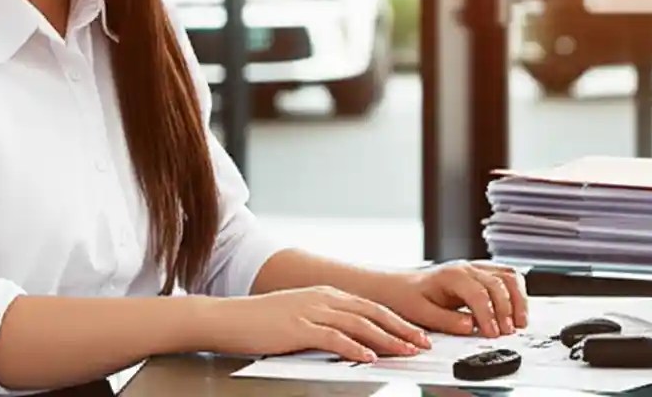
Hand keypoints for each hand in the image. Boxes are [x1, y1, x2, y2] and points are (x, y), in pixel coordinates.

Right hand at [200, 286, 431, 362]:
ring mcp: (311, 310)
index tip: (417, 334)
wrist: (228, 317)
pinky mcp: (298, 327)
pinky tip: (367, 357)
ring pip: (359, 324)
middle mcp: (323, 298)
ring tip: (405, 352)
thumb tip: (351, 339)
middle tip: (423, 343)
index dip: (397, 320)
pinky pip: (333, 337)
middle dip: (401, 329)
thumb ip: (327, 323)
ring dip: (386, 339)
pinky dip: (354, 347)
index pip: (371, 306)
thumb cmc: (261, 321)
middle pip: (372, 312)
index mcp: (326, 294)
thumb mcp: (300, 315)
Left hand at [376, 261, 528, 338]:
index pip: (479, 293)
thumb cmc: (408, 297)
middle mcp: (466, 268)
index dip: (489, 315)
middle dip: (507, 309)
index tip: (493, 333)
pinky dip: (517, 292)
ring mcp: (476, 268)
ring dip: (518, 299)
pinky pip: (507, 276)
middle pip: (498, 282)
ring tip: (519, 322)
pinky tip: (517, 309)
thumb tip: (470, 326)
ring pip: (508, 275)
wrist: (399, 285)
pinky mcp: (482, 273)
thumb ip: (446, 320)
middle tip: (507, 332)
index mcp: (451, 275)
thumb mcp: (420, 312)